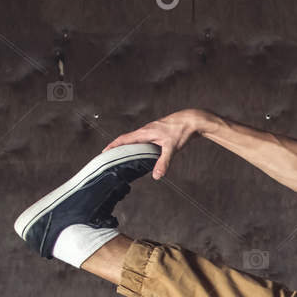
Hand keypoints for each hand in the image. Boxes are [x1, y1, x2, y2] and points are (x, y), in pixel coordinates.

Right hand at [103, 109, 219, 179]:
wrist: (193, 120)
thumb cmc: (182, 131)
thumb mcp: (171, 148)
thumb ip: (163, 163)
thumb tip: (156, 176)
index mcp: (145, 132)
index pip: (124, 139)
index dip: (113, 146)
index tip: (103, 152)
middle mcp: (145, 130)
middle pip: (126, 139)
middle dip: (116, 147)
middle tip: (107, 156)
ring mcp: (151, 130)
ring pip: (134, 139)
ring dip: (126, 146)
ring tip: (120, 155)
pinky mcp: (157, 132)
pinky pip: (142, 139)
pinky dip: (136, 145)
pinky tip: (140, 152)